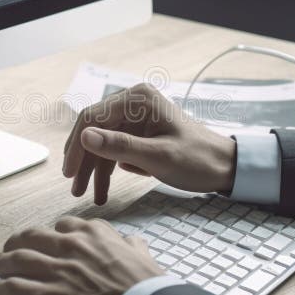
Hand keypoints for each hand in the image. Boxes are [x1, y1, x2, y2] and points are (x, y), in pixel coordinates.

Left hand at [0, 216, 161, 294]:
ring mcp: (58, 269)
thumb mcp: (142, 255)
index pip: (63, 225)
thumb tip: (132, 242)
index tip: (46, 243)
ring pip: (17, 259)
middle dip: (16, 243)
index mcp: (94, 233)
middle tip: (10, 251)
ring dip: (2, 264)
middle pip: (31, 237)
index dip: (50, 235)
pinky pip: (14, 288)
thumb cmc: (147, 287)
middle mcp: (71, 245)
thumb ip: (131, 246)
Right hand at [63, 83, 236, 203]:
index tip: (69, 172)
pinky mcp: (139, 133)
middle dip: (83, 160)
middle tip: (74, 187)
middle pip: (94, 130)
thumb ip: (120, 147)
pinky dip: (108, 169)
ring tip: (86, 195)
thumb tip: (85, 137)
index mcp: (138, 99)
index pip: (93, 118)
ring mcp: (135, 117)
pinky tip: (103, 191)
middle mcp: (133, 102)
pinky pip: (115, 149)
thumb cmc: (198, 159)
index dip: (77, 146)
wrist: (224, 167)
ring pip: (102, 142)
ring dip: (93, 168)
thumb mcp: (158, 157)